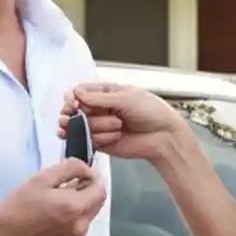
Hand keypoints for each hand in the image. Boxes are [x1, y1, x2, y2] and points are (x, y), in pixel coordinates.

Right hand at [0, 158, 106, 235]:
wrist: (4, 233)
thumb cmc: (21, 203)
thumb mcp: (43, 177)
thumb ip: (71, 168)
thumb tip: (87, 170)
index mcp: (75, 207)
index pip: (101, 190)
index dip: (93, 179)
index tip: (79, 175)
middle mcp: (81, 226)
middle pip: (97, 203)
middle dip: (87, 191)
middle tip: (66, 186)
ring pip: (89, 215)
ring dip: (81, 205)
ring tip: (58, 201)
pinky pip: (81, 227)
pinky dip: (74, 218)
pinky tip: (55, 216)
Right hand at [58, 83, 186, 164]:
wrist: (164, 137)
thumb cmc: (151, 111)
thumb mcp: (126, 98)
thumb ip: (99, 98)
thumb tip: (76, 92)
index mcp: (105, 93)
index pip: (78, 92)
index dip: (72, 98)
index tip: (74, 104)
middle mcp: (100, 109)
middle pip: (73, 111)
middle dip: (75, 115)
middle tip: (75, 118)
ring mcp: (99, 126)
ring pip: (81, 127)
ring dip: (98, 126)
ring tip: (118, 126)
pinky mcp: (102, 143)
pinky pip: (89, 141)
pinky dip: (101, 139)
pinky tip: (114, 137)